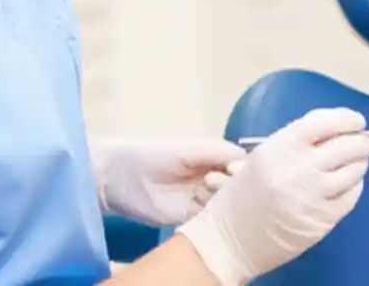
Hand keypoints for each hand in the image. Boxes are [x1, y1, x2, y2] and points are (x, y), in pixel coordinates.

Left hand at [93, 138, 246, 226]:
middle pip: (237, 186)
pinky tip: (205, 207)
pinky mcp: (191, 218)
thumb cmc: (155, 155)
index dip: (244, 169)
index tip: (236, 170)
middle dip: (232, 184)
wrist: (122, 178)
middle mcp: (213, 180)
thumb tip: (245, 162)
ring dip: (221, 198)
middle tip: (214, 180)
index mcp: (214, 160)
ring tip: (203, 188)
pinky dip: (213, 215)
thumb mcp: (190, 149)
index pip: (241, 165)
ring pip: (226, 203)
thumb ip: (219, 153)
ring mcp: (203, 200)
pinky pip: (211, 219)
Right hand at [177, 108, 368, 285]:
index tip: (356, 121)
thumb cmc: (245, 193)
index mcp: (280, 148)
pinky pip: (350, 197)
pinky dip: (353, 187)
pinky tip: (347, 185)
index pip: (325, 122)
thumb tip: (338, 129)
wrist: (231, 238)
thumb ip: (298, 141)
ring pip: (354, 172)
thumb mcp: (264, 156)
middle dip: (362, 142)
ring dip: (359, 164)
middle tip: (364, 142)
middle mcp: (299, 170)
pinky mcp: (322, 221)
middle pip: (347, 146)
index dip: (347, 119)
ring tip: (356, 163)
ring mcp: (312, 197)